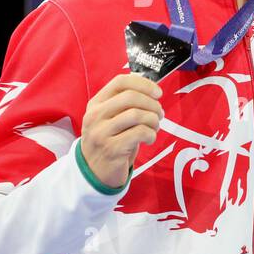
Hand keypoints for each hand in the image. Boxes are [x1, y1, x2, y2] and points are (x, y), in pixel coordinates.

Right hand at [80, 74, 163, 188]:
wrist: (94, 171)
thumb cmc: (110, 140)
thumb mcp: (110, 119)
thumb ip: (125, 104)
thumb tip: (152, 91)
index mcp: (96, 103)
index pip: (120, 82)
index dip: (144, 84)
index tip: (158, 93)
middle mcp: (95, 115)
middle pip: (130, 97)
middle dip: (152, 104)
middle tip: (159, 114)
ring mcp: (101, 132)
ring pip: (136, 114)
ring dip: (153, 120)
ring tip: (154, 127)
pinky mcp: (112, 148)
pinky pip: (140, 133)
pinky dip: (151, 134)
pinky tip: (149, 139)